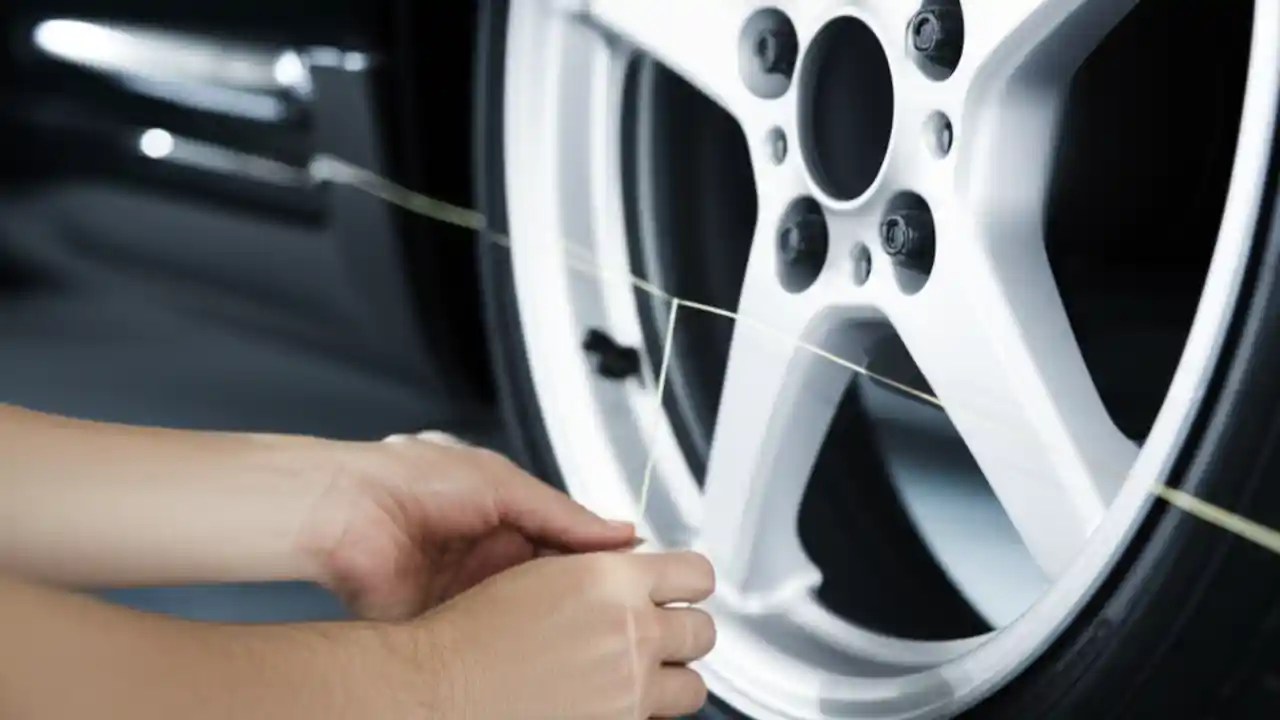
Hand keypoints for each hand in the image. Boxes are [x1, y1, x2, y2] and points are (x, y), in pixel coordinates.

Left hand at [301, 432, 635, 620]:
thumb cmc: (411, 478)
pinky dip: (508, 642)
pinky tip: (534, 646)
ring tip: (584, 629)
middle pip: (549, 583)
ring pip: (522, 613)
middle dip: (577, 594)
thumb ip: (563, 514)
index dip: (600, 559)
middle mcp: (489, 555)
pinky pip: (486, 636)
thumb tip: (619, 531)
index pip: (568, 543)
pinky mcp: (444, 622)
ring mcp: (468, 591)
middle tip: (616, 608)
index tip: (636, 575)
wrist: (348, 510)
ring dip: (546, 621)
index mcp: (506, 514)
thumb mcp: (505, 484)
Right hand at [414, 550, 716, 719]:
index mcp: (612, 581)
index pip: (697, 574)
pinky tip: (609, 701)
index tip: (684, 590)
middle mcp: (631, 634)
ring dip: (673, 679)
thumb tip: (634, 561)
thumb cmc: (471, 634)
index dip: (691, 583)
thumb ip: (598, 566)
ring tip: (641, 676)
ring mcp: (628, 689)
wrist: (437, 688)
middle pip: (704, 632)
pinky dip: (641, 712)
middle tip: (661, 634)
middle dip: (685, 633)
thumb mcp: (538, 573)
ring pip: (694, 688)